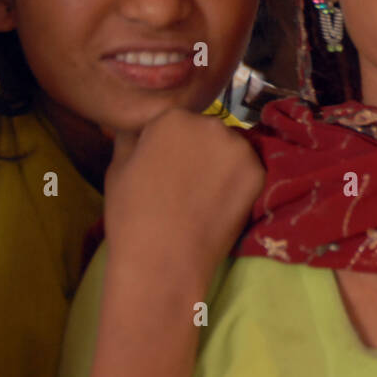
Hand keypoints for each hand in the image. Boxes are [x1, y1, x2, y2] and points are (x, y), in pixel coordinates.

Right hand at [103, 109, 263, 291]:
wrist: (163, 260)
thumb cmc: (132, 215)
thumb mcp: (117, 168)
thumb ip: (130, 138)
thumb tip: (136, 128)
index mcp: (173, 117)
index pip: (176, 122)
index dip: (170, 147)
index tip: (165, 170)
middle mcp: (210, 123)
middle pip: (207, 132)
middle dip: (200, 151)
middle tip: (187, 184)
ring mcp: (238, 148)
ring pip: (230, 149)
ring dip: (222, 164)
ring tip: (205, 196)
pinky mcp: (258, 173)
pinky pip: (248, 170)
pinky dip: (238, 184)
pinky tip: (222, 204)